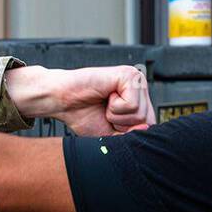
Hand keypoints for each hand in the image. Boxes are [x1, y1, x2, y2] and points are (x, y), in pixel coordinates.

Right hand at [7, 65, 154, 135]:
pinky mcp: (129, 75)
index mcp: (139, 102)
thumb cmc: (83, 115)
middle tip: (105, 112)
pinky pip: (132, 105)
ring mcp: (136, 80)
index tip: (110, 122)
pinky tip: (106, 95)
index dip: (128, 132)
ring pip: (140, 115)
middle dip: (122, 125)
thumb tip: (146, 127)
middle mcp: (140, 89)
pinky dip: (114, 108)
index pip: (148, 127)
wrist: (62, 101)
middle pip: (146, 122)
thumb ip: (131, 135)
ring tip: (105, 104)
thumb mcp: (112, 135)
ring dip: (116, 116)